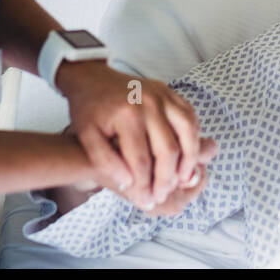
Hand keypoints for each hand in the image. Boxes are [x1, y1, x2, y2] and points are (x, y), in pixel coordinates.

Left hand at [56, 62, 215, 210]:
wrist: (92, 77)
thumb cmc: (88, 109)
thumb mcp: (86, 136)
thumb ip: (104, 161)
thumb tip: (129, 183)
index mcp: (127, 115)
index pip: (141, 161)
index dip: (145, 186)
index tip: (145, 202)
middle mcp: (149, 103)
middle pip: (168, 149)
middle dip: (167, 179)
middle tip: (161, 195)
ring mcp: (162, 95)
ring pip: (187, 132)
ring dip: (188, 160)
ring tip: (182, 180)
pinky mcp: (169, 91)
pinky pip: (190, 116)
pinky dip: (193, 137)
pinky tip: (187, 154)